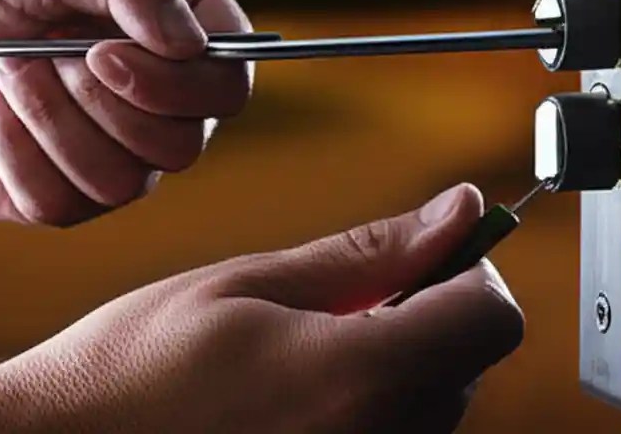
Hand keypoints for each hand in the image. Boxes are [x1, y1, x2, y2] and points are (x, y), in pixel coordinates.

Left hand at [0, 0, 251, 224]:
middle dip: (99, 102)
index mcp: (181, 36)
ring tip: (6, 72)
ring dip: (49, 121)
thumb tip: (191, 44)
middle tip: (46, 53)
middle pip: (185, 143)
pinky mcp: (72, 197)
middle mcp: (165, 102)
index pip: (231, 83)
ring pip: (126, 180)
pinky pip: (65, 202)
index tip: (105, 51)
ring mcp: (123, 156)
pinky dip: (14, 152)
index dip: (180, 82)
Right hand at [0, 185, 524, 432]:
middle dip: (420, 320)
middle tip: (332, 309)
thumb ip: (367, 250)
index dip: (466, 275)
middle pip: (465, 365)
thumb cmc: (128, 374)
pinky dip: (364, 411)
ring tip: (294, 360)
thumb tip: (456, 210)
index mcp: (357, 379)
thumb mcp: (246, 284)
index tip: (421, 261)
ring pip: (431, 408)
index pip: (492, 318)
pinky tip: (292, 404)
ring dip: (391, 369)